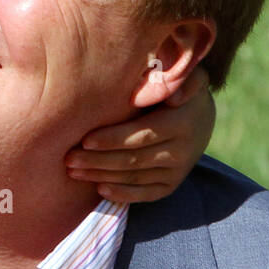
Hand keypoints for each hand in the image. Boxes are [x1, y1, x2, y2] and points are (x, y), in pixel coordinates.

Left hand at [67, 65, 215, 201]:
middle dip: (98, 160)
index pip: (143, 134)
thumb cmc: (175, 87)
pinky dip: (122, 194)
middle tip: (68, 159)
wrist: (200, 115)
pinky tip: (99, 189)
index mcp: (182, 122)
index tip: (85, 140)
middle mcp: (184, 150)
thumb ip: (173, 76)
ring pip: (135, 177)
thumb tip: (172, 95)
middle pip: (134, 159)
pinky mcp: (171, 184)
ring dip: (102, 176)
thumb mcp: (182, 74)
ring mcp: (178, 170)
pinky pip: (145, 194)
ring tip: (72, 172)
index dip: (113, 139)